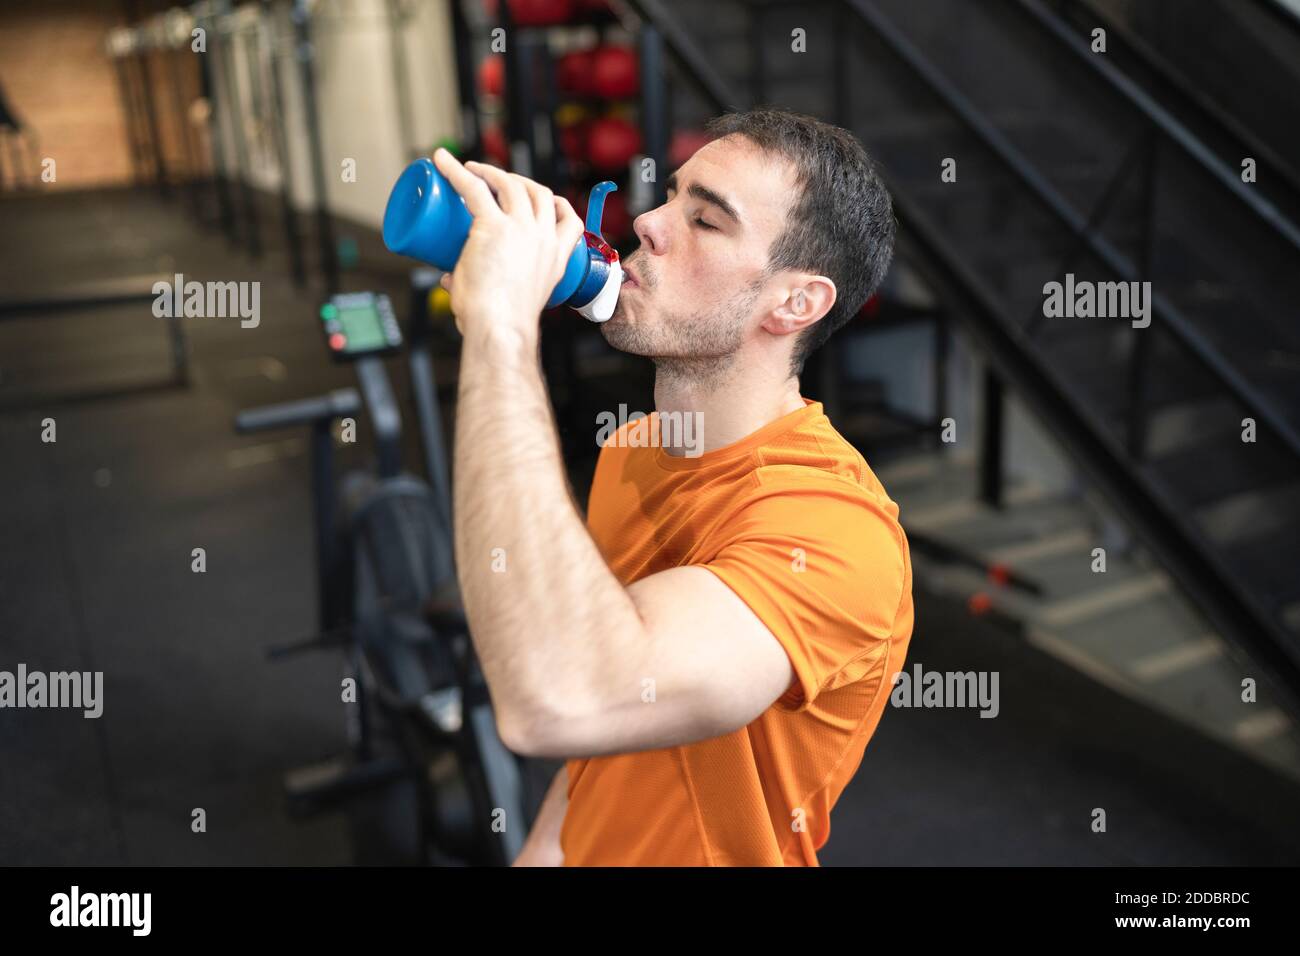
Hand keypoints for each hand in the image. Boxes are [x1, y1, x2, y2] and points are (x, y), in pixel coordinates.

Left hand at [432, 148, 584, 344]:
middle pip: (539, 193)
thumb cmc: (501, 324)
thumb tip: (449, 280)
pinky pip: (474, 188)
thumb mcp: (505, 301)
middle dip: (520, 182)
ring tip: (473, 170)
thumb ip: (476, 287)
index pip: (570, 221)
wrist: (500, 327)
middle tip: (497, 182)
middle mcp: (545, 239)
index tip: (544, 201)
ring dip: (493, 172)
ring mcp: (521, 229)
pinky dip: (456, 171)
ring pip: (511, 184)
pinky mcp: (493, 224)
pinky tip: (442, 161)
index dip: (558, 205)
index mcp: (558, 259)